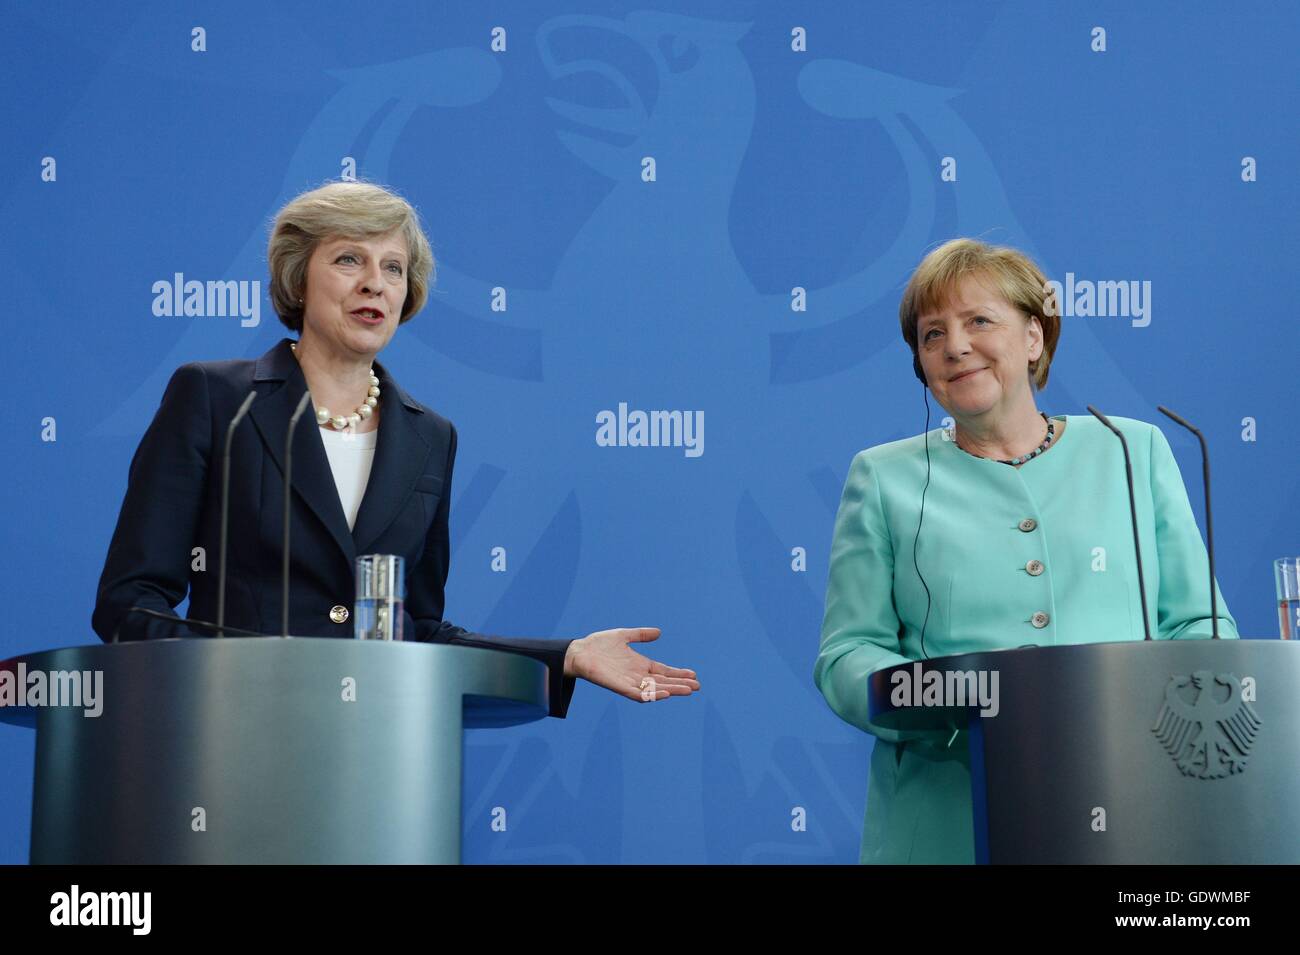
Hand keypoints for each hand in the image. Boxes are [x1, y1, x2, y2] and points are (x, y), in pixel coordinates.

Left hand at [564, 627, 699, 702]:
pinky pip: (638, 694)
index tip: (693, 675)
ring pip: (655, 689)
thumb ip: (640, 635)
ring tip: (687, 690)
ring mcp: (629, 682)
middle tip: (697, 686)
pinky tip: (664, 694)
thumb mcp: (624, 635)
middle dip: (680, 684)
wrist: (579, 652)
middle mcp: (637, 675)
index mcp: (640, 664)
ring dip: (671, 690)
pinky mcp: (620, 687)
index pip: (663, 671)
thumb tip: (659, 632)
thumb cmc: (598, 645)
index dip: (678, 673)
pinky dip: (652, 695)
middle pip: (663, 682)